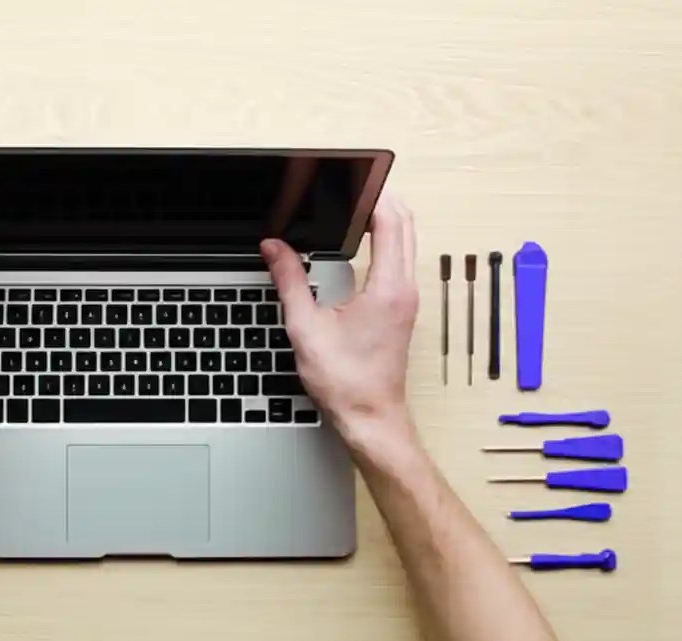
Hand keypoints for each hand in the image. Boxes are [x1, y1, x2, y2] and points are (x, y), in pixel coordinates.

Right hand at [260, 194, 417, 446]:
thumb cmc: (346, 383)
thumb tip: (274, 248)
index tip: (351, 181)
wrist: (371, 419)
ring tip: (353, 209)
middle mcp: (405, 290)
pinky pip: (400, 261)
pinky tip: (359, 246)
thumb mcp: (306, 327)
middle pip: (406, 224)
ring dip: (385, 220)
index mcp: (388, 289)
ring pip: (406, 241)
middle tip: (351, 187)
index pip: (391, 222)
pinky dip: (385, 242)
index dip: (372, 195)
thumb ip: (289, 281)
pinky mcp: (401, 309)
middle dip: (381, 200)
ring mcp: (407, 300)